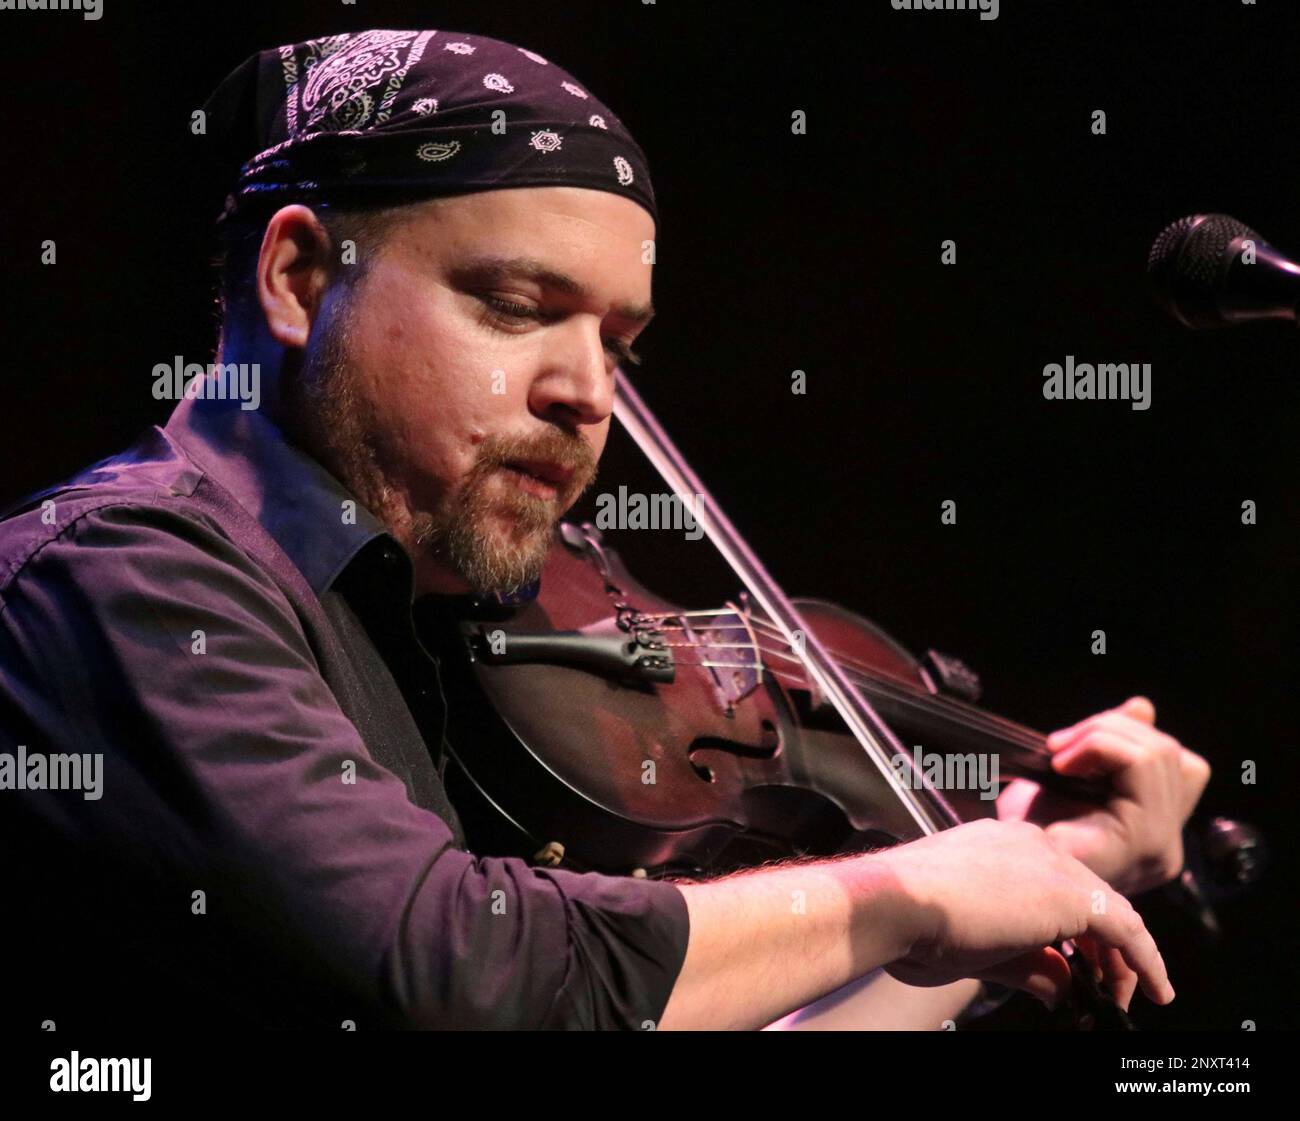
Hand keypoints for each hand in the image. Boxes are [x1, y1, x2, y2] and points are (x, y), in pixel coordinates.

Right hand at [878, 818, 1173, 1010]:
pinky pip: (1126, 931)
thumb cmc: (910, 923)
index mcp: (1000, 848)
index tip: (1082, 965)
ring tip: (1129, 995)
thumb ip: (1028, 962)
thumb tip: (1064, 986)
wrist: (893, 903)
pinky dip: (1145, 962)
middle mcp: (1029, 844)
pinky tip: (1151, 989)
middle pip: (1092, 896)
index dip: (1077, 931)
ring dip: (1126, 959)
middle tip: (1110, 988)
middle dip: (1105, 948)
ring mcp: (1051, 864)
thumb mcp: (978, 948)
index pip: (1058, 886)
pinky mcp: (1069, 894)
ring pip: (1113, 911)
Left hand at [997, 696, 1210, 895]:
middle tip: (1060, 744)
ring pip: (1160, 753)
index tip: (1076, 741)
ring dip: (1101, 736)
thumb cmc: (1020, 833)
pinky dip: (1100, 746)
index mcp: (1154, 835)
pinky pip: (1140, 764)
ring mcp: (1160, 846)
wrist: (990, 873)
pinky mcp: (1143, 840)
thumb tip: (1142, 706)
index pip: (1185, 767)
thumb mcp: (1071, 778)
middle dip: (1113, 730)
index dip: (1135, 738)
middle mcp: (1166, 846)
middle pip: (1172, 754)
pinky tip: (1063, 766)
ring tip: (1060, 755)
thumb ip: (1112, 746)